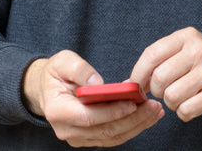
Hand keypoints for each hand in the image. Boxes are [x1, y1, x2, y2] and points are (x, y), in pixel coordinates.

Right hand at [22, 50, 163, 146]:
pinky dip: (131, 128)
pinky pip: (112, 137)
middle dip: (132, 120)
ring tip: (155, 111)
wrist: (47, 89)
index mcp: (58, 110)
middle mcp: (67, 130)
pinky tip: (146, 117)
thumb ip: (79, 69)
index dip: (112, 112)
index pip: (88, 117)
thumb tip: (98, 82)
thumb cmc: (56, 74)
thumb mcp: (62, 62)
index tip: (132, 103)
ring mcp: (77, 138)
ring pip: (112, 137)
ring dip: (136, 126)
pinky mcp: (88, 139)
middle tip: (153, 106)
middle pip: (105, 130)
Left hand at [129, 27, 201, 121]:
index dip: (139, 73)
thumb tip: (131, 82)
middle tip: (166, 90)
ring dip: (171, 102)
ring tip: (182, 96)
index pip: (151, 54)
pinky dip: (184, 112)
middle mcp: (198, 51)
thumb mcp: (185, 49)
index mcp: (186, 37)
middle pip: (159, 78)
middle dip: (157, 90)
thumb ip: (160, 60)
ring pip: (171, 96)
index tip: (136, 85)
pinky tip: (192, 104)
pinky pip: (186, 110)